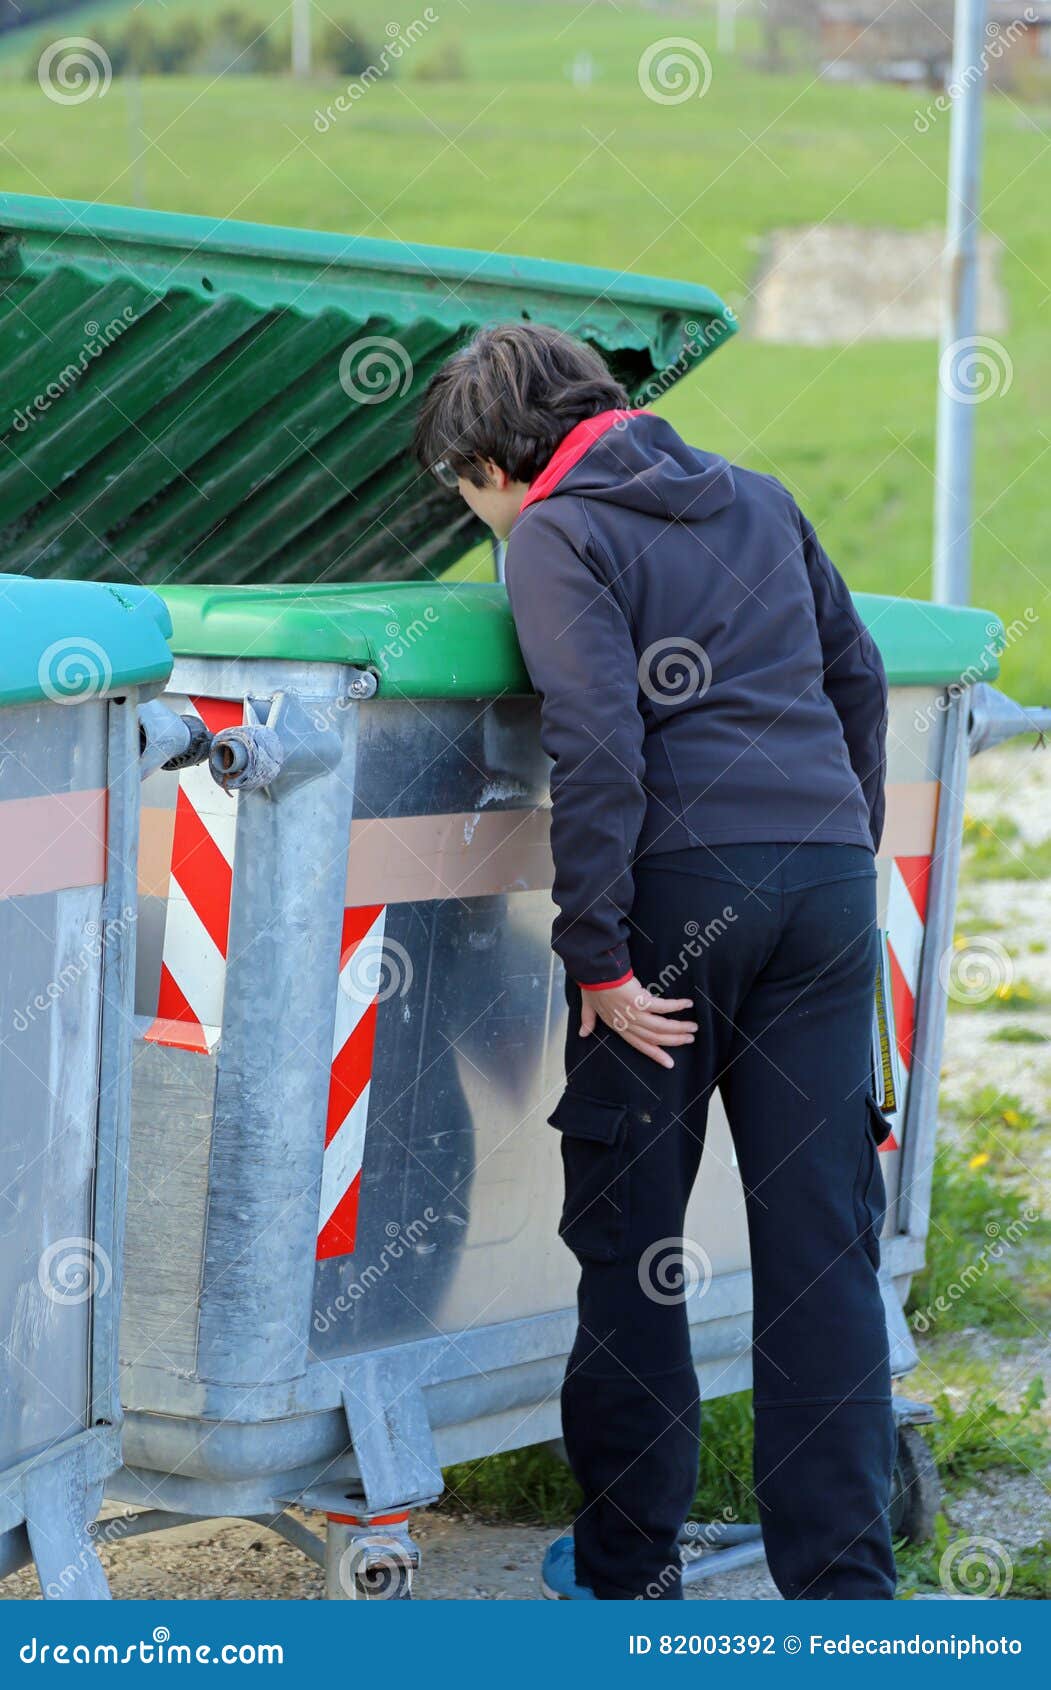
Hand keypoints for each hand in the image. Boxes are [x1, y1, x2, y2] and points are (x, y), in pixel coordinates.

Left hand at [579, 975, 696, 1068]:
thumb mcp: (588, 1006)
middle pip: (655, 1037)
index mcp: (618, 1026)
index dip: (655, 1054)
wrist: (595, 972)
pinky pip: (663, 1007)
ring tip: (693, 1027)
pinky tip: (687, 1004)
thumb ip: (588, 1020)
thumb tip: (582, 1034)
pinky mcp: (641, 1000)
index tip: (669, 1063)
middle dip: (674, 1040)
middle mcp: (628, 1023)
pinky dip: (676, 1006)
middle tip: (690, 1040)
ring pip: (661, 1027)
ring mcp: (635, 1013)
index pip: (640, 1045)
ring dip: (679, 1028)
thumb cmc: (592, 986)